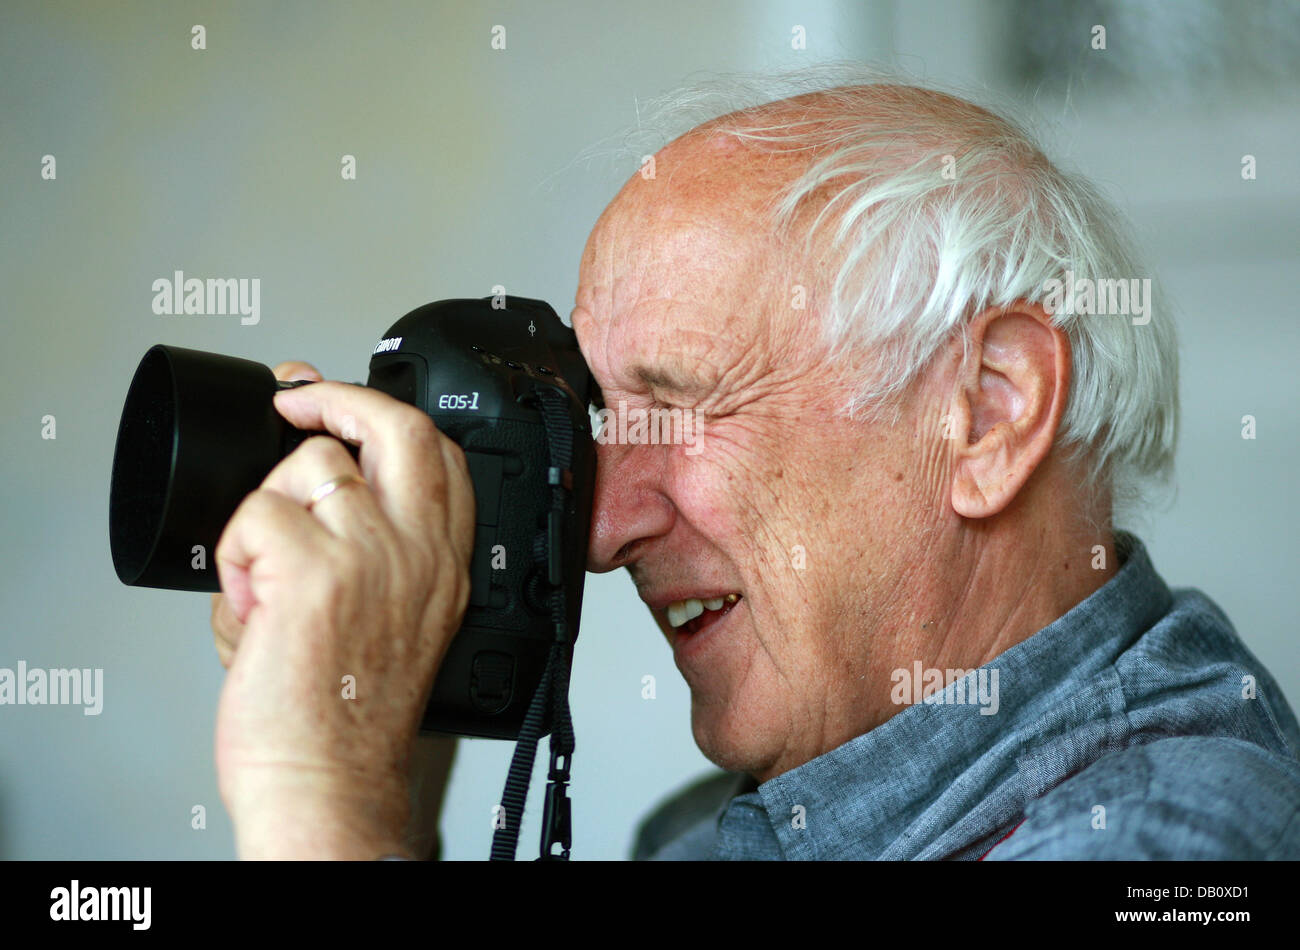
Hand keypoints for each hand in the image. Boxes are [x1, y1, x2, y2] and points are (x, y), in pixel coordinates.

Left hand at [211, 361, 473, 858]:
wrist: (327, 780)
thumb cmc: (348, 716)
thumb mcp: (392, 620)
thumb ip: (367, 549)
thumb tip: (307, 487)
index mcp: (443, 564)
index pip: (443, 454)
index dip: (388, 413)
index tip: (341, 406)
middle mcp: (419, 553)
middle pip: (402, 425)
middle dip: (340, 397)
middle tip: (298, 404)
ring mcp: (372, 557)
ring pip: (308, 464)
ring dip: (266, 505)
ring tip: (260, 568)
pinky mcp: (314, 573)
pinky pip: (254, 514)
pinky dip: (233, 552)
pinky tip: (245, 599)